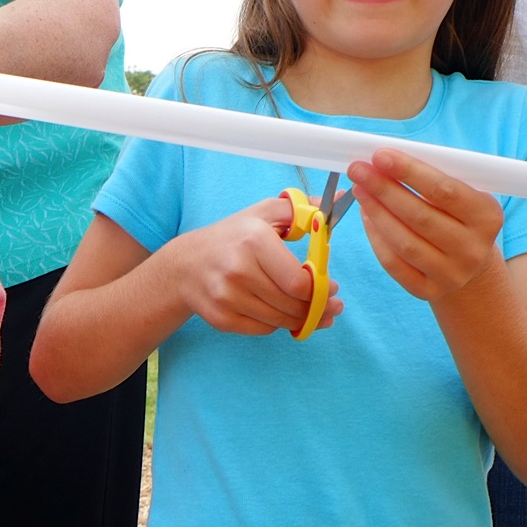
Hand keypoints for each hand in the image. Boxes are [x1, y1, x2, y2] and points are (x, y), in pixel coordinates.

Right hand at [170, 196, 342, 334]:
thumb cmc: (232, 237)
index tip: (333, 288)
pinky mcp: (221, 318)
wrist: (185, 264)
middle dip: (318, 309)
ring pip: (280, 320)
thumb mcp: (264, 214)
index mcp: (254, 242)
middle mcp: (238, 270)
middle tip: (331, 308)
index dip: (321, 290)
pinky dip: (276, 323)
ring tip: (312, 313)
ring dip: (301, 319)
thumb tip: (341, 197)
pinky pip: (263, 329)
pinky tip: (280, 312)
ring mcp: (227, 297)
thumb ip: (303, 209)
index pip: (298, 282)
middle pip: (292, 305)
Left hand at [346, 148, 504, 301]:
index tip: (380, 156)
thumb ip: (428, 175)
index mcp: (487, 216)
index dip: (409, 171)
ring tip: (359, 189)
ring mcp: (452, 274)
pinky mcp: (429, 291)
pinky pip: (394, 264)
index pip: (443, 190)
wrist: (468, 261)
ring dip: (376, 212)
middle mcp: (473, 249)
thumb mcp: (460, 192)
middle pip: (420, 216)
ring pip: (404, 242)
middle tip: (358, 170)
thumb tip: (382, 161)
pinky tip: (367, 215)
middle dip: (384, 189)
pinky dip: (376, 237)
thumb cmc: (457, 215)